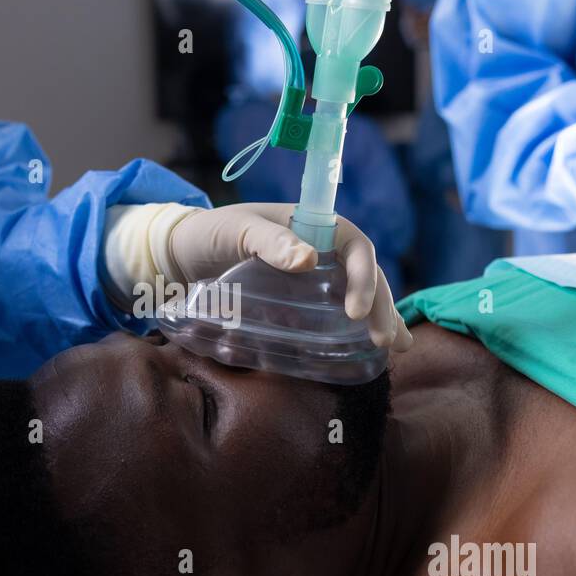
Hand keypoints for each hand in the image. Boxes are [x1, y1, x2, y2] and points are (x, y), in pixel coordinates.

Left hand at [169, 202, 411, 350]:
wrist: (179, 255)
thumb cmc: (208, 234)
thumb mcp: (235, 231)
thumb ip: (268, 242)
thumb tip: (308, 260)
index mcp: (312, 224)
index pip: (355, 246)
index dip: (364, 277)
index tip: (356, 312)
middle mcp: (319, 250)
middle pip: (364, 275)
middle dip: (381, 307)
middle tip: (386, 342)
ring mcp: (311, 277)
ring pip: (355, 295)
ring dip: (378, 319)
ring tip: (396, 348)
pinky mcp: (298, 301)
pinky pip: (331, 314)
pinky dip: (351, 331)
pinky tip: (365, 351)